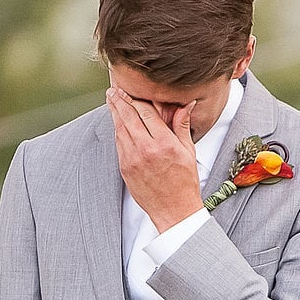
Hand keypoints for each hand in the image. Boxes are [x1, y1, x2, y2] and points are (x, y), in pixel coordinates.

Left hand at [108, 89, 202, 232]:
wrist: (174, 210)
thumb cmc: (184, 182)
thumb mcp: (188, 151)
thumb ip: (181, 125)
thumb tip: (186, 104)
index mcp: (164, 143)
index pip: (145, 112)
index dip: (135, 98)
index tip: (129, 90)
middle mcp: (146, 150)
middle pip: (128, 117)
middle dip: (119, 101)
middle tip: (113, 90)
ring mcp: (132, 159)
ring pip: (120, 129)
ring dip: (114, 113)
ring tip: (111, 101)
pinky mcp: (125, 168)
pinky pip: (118, 144)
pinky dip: (117, 130)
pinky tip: (117, 123)